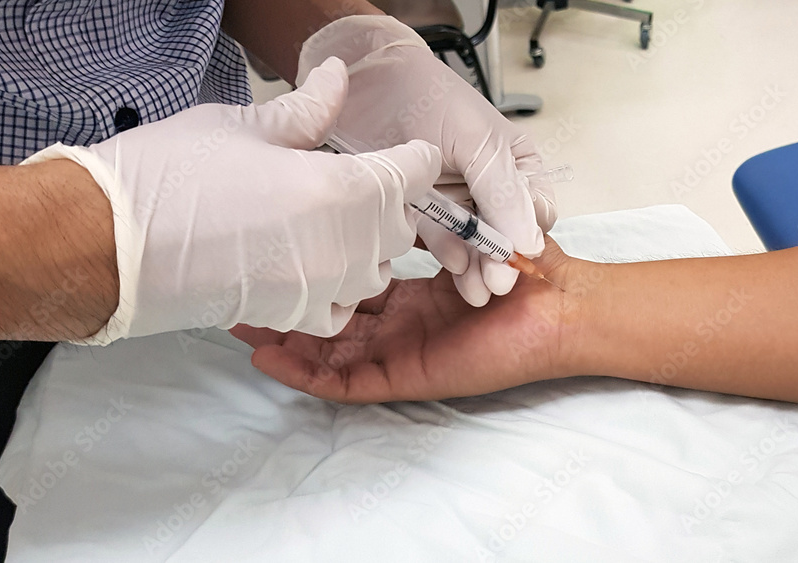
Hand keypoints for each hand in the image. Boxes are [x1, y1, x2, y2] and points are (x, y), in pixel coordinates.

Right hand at [23, 58, 442, 343]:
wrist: (106, 244)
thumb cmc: (167, 177)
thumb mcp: (241, 127)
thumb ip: (306, 111)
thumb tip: (338, 77)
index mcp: (337, 189)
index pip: (411, 174)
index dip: (411, 158)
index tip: (404, 151)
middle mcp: (340, 247)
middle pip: (400, 225)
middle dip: (390, 200)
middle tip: (360, 180)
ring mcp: (318, 288)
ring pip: (378, 268)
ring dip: (368, 245)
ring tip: (334, 221)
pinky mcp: (292, 315)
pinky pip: (342, 308)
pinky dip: (340, 289)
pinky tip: (316, 265)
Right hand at [230, 238, 580, 403]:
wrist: (562, 306)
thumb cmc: (523, 269)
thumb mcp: (465, 232)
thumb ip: (427, 219)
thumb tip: (387, 187)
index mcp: (411, 297)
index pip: (347, 290)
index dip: (310, 276)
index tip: (275, 254)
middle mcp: (400, 327)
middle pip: (326, 325)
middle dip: (283, 309)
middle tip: (238, 290)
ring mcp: (400, 354)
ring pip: (326, 355)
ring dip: (282, 339)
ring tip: (235, 319)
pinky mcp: (407, 377)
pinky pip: (346, 382)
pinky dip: (306, 372)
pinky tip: (268, 354)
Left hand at [297, 15, 557, 306]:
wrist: (366, 82)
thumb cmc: (429, 98)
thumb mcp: (475, 141)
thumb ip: (503, 192)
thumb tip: (531, 245)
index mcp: (518, 164)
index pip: (536, 212)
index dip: (528, 235)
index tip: (516, 256)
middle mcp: (493, 187)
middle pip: (507, 236)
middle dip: (502, 260)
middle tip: (495, 284)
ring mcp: (459, 202)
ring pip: (476, 246)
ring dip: (478, 267)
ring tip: (477, 290)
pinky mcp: (425, 212)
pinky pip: (442, 241)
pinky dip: (449, 255)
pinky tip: (454, 266)